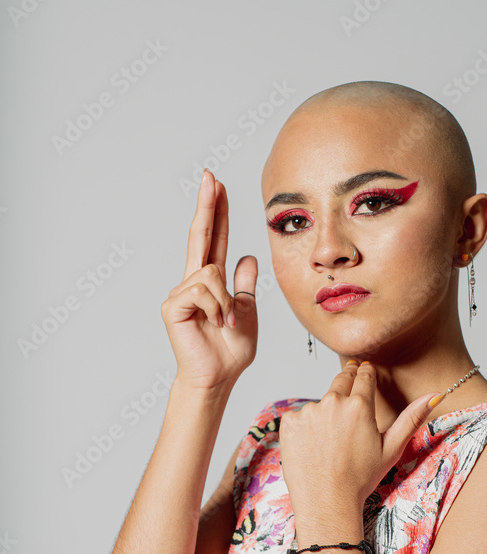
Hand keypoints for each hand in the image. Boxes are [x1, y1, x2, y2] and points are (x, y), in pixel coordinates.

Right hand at [160, 169, 257, 390]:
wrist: (219, 376)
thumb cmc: (231, 350)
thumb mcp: (247, 311)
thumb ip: (244, 284)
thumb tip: (247, 257)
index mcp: (211, 282)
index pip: (214, 240)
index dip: (216, 213)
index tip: (217, 186)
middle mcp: (192, 282)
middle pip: (200, 236)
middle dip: (207, 206)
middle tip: (211, 176)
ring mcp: (180, 292)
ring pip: (211, 272)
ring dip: (226, 300)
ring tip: (225, 323)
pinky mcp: (172, 305)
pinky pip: (203, 289)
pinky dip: (217, 307)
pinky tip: (215, 324)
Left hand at [279, 360, 442, 517]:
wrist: (326, 502)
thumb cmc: (360, 479)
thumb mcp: (392, 449)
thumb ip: (412, 418)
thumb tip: (435, 395)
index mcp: (359, 406)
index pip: (364, 376)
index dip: (366, 372)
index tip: (365, 370)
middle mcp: (332, 402)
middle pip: (341, 381)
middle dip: (347, 383)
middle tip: (350, 398)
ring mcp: (308, 412)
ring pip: (320, 403)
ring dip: (326, 413)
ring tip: (332, 441)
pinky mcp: (289, 423)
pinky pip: (300, 417)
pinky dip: (306, 427)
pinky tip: (314, 447)